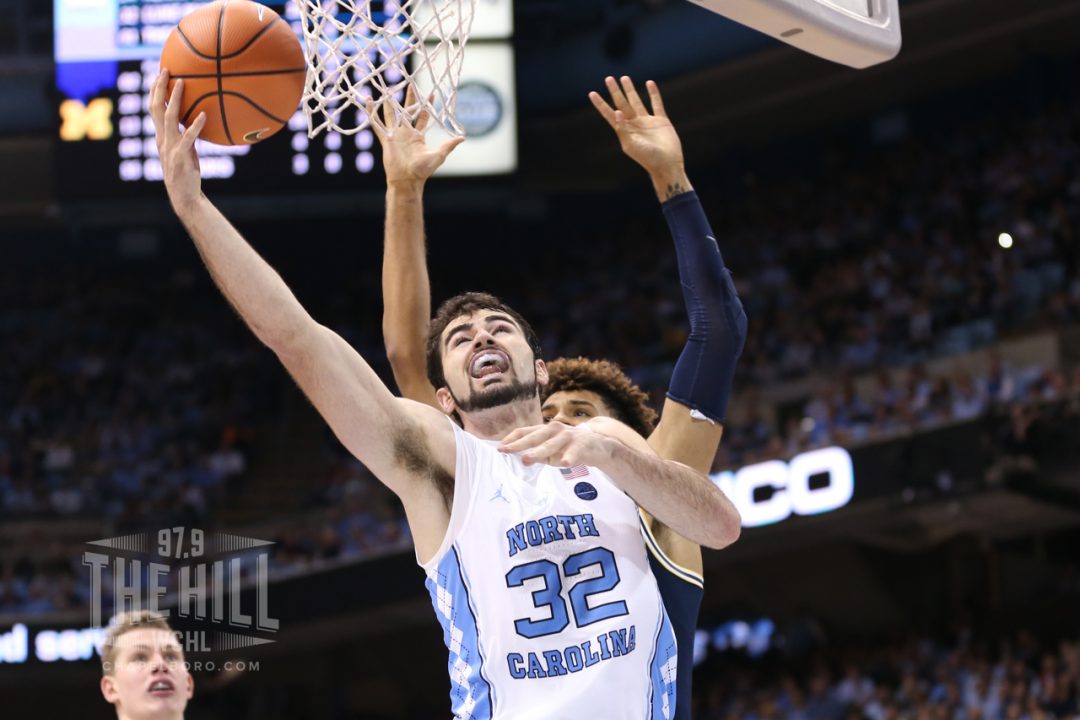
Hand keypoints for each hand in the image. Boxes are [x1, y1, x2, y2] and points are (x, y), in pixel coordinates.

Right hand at [150, 69, 206, 210]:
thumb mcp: (184, 151)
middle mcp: (162, 139)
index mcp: (161, 137)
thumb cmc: (187, 174)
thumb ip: (186, 136)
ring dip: (175, 99)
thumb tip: (197, 120)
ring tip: (182, 83)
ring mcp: (170, 148)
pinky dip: (195, 125)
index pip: (153, 109)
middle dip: (159, 88)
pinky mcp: (181, 156)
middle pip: (156, 108)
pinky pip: (189, 138)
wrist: (184, 197)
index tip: (159, 75)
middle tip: (164, 70)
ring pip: (170, 119)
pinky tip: (203, 114)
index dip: (154, 92)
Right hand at [367, 86, 464, 190]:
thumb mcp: (438, 155)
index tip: (430, 94)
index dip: (426, 106)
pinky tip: (368, 102)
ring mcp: (395, 135)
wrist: (407, 180)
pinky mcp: (385, 139)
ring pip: (391, 115)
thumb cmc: (423, 170)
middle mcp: (406, 133)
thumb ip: (448, 145)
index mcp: (417, 136)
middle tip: (410, 84)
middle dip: (409, 98)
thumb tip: (462, 137)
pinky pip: (377, 124)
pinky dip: (371, 113)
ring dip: (389, 103)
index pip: (422, 116)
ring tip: (387, 89)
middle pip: (407, 111)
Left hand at [498, 422, 612, 467]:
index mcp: (545, 430)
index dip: (512, 439)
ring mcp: (569, 437)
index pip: (525, 431)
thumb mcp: (552, 450)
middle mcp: (555, 430)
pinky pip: (574, 452)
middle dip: (519, 444)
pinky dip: (569, 457)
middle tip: (505, 451)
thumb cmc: (571, 448)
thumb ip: (538, 452)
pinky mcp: (582, 445)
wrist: (600, 447)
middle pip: (534, 436)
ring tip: (526, 459)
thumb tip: (517, 458)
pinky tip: (564, 463)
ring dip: (538, 452)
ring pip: (551, 444)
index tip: (499, 447)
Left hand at [589, 76, 683, 176]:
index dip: (601, 104)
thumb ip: (622, 129)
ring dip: (630, 90)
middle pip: (622, 104)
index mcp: (624, 131)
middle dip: (615, 92)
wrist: (667, 164)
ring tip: (624, 78)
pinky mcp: (660, 121)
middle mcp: (634, 124)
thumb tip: (616, 112)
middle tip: (609, 79)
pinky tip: (649, 83)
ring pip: (636, 101)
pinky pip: (656, 104)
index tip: (592, 93)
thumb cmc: (647, 158)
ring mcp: (647, 122)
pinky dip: (653, 94)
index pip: (609, 114)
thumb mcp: (631, 145)